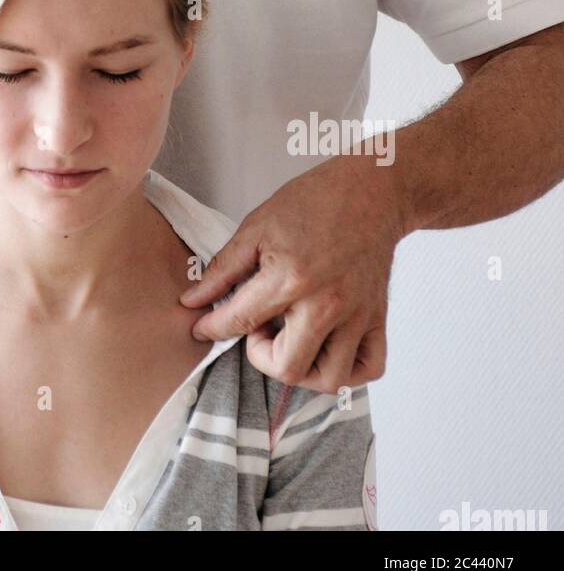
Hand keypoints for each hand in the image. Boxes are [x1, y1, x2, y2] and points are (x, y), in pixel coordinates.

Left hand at [180, 153, 406, 392]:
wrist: (370, 190)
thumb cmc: (313, 202)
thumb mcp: (257, 226)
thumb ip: (223, 268)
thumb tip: (193, 301)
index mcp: (290, 277)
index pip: (240, 322)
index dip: (212, 329)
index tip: (203, 329)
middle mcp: (325, 303)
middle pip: (287, 368)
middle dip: (260, 357)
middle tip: (257, 329)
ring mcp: (356, 315)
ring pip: (328, 379)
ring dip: (302, 369)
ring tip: (289, 340)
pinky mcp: (378, 317)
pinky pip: (369, 368)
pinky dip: (347, 371)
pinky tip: (325, 349)